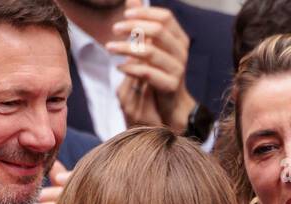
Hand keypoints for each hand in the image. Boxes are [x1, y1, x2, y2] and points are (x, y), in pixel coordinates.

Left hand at [108, 5, 197, 129]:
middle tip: (114, 29)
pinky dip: (130, 68)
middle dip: (133, 27)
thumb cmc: (160, 70)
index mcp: (179, 39)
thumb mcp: (153, 44)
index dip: (145, 13)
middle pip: (158, 31)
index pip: (165, 17)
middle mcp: (181, 52)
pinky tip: (119, 67)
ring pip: (150, 52)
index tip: (125, 15)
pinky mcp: (171, 85)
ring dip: (126, 48)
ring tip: (109, 47)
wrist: (173, 102)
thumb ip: (143, 22)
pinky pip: (148, 73)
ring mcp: (178, 69)